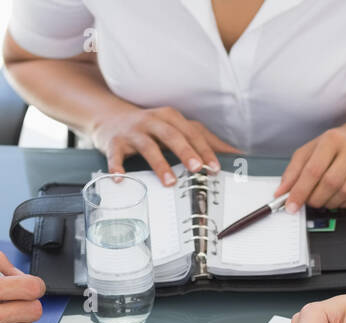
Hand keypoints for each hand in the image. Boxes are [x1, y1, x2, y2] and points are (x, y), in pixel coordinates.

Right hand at [90, 105, 239, 184]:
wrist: (109, 117)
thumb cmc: (150, 127)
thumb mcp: (176, 128)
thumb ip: (203, 139)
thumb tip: (235, 155)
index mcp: (171, 118)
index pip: (192, 133)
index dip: (204, 149)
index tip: (215, 167)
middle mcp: (152, 121)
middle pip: (172, 135)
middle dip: (186, 151)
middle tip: (197, 169)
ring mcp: (133, 132)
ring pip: (148, 146)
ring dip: (160, 164)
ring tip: (170, 182)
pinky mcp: (114, 142)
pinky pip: (116, 155)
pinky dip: (117, 166)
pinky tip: (121, 178)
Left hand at [277, 119, 345, 210]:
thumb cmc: (339, 144)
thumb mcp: (313, 149)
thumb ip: (295, 170)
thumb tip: (281, 192)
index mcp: (333, 139)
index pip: (313, 170)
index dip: (299, 192)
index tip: (290, 206)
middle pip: (329, 184)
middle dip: (314, 199)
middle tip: (308, 202)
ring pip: (344, 194)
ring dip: (329, 203)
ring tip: (323, 198)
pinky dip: (343, 204)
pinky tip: (338, 197)